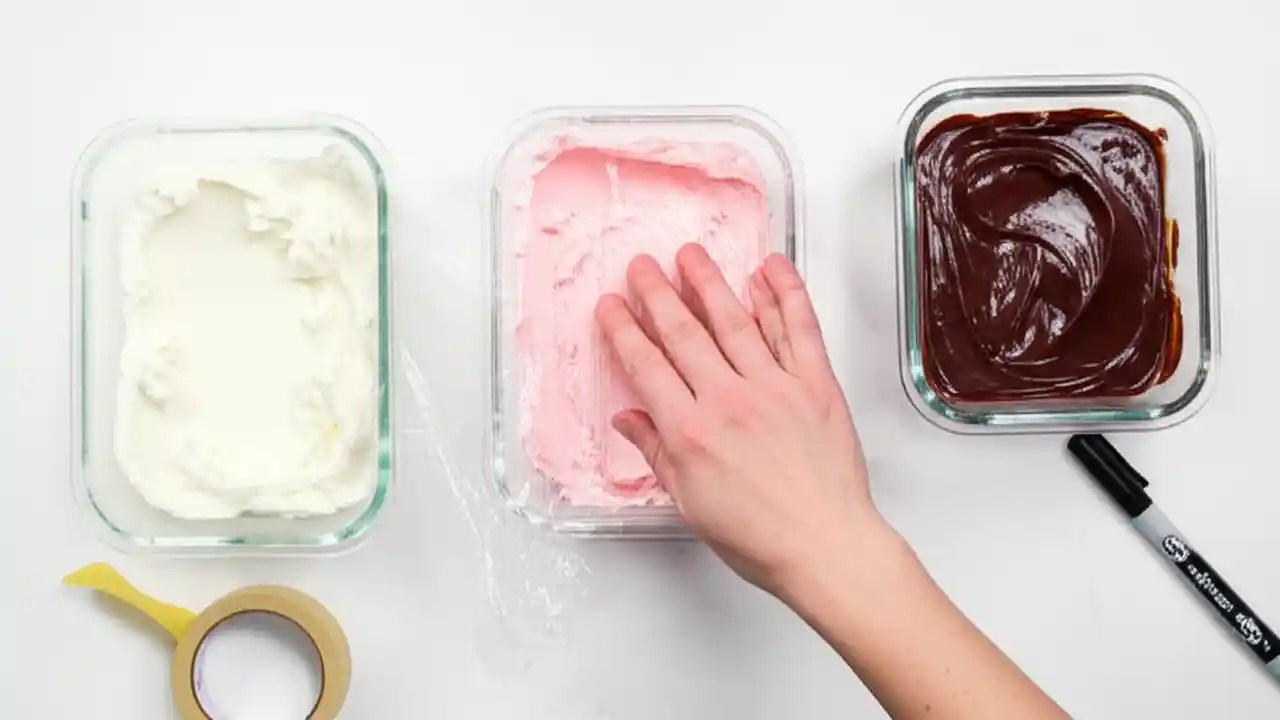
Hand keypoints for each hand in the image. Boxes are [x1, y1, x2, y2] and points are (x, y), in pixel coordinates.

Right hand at [596, 244, 888, 595]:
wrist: (824, 546)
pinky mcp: (816, 385)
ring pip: (735, 321)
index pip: (647, 365)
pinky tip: (769, 270)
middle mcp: (729, 400)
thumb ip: (657, 453)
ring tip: (690, 255)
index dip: (624, 330)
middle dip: (657, 294)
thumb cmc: (759, 536)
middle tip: (642, 265)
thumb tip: (628, 419)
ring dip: (709, 283)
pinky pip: (799, 329)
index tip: (611, 306)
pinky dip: (785, 295)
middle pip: (684, 333)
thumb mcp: (690, 502)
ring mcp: (775, 387)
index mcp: (691, 432)